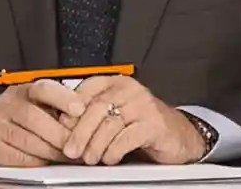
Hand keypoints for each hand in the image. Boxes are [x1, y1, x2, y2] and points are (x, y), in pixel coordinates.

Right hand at [0, 80, 86, 165]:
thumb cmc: (15, 116)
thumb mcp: (33, 103)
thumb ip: (56, 107)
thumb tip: (86, 118)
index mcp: (22, 91)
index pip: (42, 88)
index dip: (62, 97)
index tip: (79, 109)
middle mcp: (7, 105)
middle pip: (34, 117)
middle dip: (60, 133)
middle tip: (79, 144)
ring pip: (28, 140)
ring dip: (52, 151)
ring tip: (69, 155)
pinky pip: (19, 158)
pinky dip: (38, 161)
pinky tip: (48, 161)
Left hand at [60, 76, 207, 165]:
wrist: (178, 135)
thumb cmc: (142, 124)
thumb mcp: (116, 114)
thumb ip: (93, 114)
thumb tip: (64, 122)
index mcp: (117, 82)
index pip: (88, 88)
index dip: (71, 108)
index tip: (62, 126)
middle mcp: (130, 90)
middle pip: (97, 107)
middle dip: (80, 132)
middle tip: (70, 150)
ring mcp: (143, 105)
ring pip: (110, 124)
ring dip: (95, 145)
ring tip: (89, 158)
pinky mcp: (154, 124)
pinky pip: (127, 138)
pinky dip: (114, 151)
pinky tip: (109, 158)